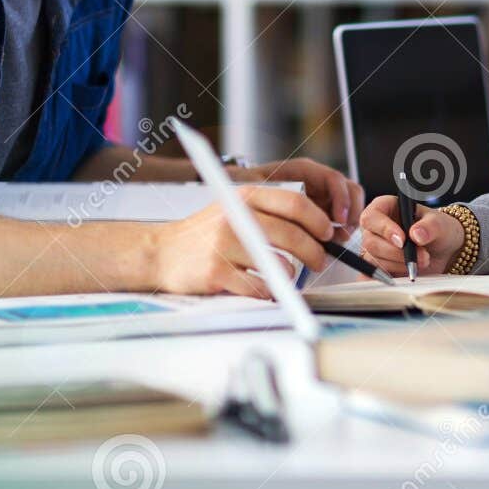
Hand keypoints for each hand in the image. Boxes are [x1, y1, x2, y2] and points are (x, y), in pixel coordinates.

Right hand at [151, 186, 336, 298]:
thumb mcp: (235, 208)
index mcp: (245, 196)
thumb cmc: (205, 233)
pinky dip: (268, 292)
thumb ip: (269, 213)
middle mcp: (235, 216)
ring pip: (279, 264)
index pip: (295, 204)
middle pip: (292, 235)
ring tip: (286, 275)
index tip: (328, 233)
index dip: (318, 220)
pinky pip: (258, 287)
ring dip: (290, 275)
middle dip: (315, 252)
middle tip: (321, 261)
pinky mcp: (216, 272)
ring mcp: (224, 245)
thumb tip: (316, 229)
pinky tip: (265, 288)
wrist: (161, 252)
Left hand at [231, 157, 363, 227]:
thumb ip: (271, 200)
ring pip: (349, 205)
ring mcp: (321, 195)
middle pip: (350, 190)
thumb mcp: (256, 190)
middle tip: (342, 233)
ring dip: (348, 223)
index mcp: (304, 170)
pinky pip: (340, 219)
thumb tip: (289, 217)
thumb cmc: (247, 186)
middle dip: (351, 213)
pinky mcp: (321, 211)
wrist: (237, 191)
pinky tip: (330, 242)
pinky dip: (340, 230)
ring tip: (337, 240)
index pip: (334, 179)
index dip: (341, 199)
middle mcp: (316, 181)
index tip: (339, 219)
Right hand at [356, 195, 465, 276]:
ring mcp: (375, 249)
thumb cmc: (438, 230)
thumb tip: (416, 234)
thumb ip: (430, 226)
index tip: (403, 240)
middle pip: (371, 243)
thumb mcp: (440, 224)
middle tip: (422, 255)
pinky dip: (392, 277)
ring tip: (423, 261)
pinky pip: (376, 276)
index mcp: (385, 208)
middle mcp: (375, 228)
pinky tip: (407, 274)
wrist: (445, 251)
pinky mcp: (380, 267)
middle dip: (397, 253)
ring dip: (400, 264)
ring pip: (375, 261)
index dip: (384, 229)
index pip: (371, 217)